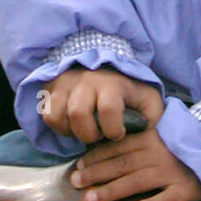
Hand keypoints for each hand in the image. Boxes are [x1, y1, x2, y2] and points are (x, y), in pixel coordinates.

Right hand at [39, 64, 163, 142]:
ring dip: (71, 131)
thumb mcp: (148, 99)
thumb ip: (153, 115)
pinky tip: (72, 125)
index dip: (112, 130)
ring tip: (85, 130)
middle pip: (78, 114)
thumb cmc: (128, 90)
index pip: (108, 109)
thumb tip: (147, 131)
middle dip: (89, 134)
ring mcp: (66, 83)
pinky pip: (47, 115)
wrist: (105, 65)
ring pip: (57, 115)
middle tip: (98, 135)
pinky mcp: (52, 88)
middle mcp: (85, 80)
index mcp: (112, 83)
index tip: (117, 134)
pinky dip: (58, 126)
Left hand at [71, 126, 200, 200]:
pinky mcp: (186, 189)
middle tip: (75, 184)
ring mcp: (173, 172)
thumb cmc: (189, 145)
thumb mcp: (165, 135)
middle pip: (122, 164)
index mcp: (152, 139)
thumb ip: (142, 140)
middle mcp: (159, 155)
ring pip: (137, 182)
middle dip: (96, 174)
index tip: (78, 167)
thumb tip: (110, 151)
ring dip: (112, 191)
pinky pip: (167, 199)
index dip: (96, 157)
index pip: (118, 147)